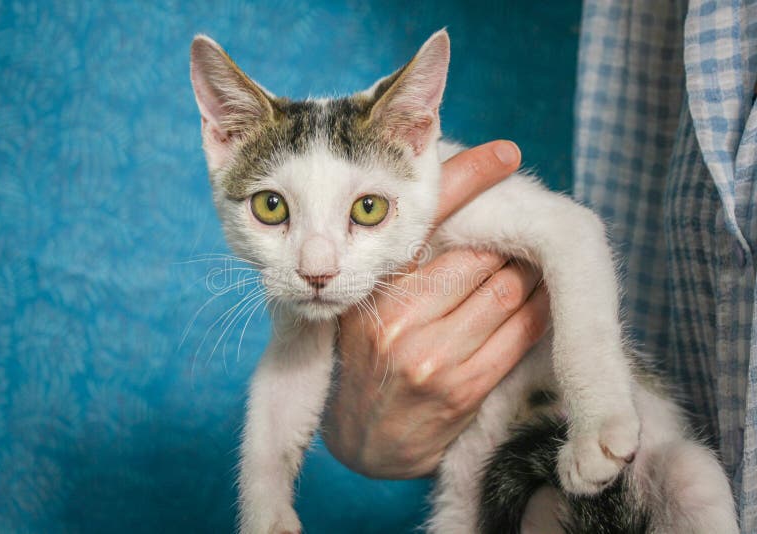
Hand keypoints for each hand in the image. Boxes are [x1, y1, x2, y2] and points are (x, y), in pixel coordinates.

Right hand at [321, 141, 550, 478]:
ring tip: (538, 263)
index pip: (425, 222)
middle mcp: (397, 320)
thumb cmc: (367, 362)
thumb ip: (403, 270)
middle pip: (477, 256)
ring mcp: (430, 357)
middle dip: (508, 240)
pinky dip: (539, 313)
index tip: (505, 154)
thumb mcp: (367, 309)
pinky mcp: (461, 390)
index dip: (469, 181)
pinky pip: (517, 337)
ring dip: (530, 275)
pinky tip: (546, 301)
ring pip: (504, 293)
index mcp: (371, 291)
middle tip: (526, 229)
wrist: (362, 443)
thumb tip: (459, 216)